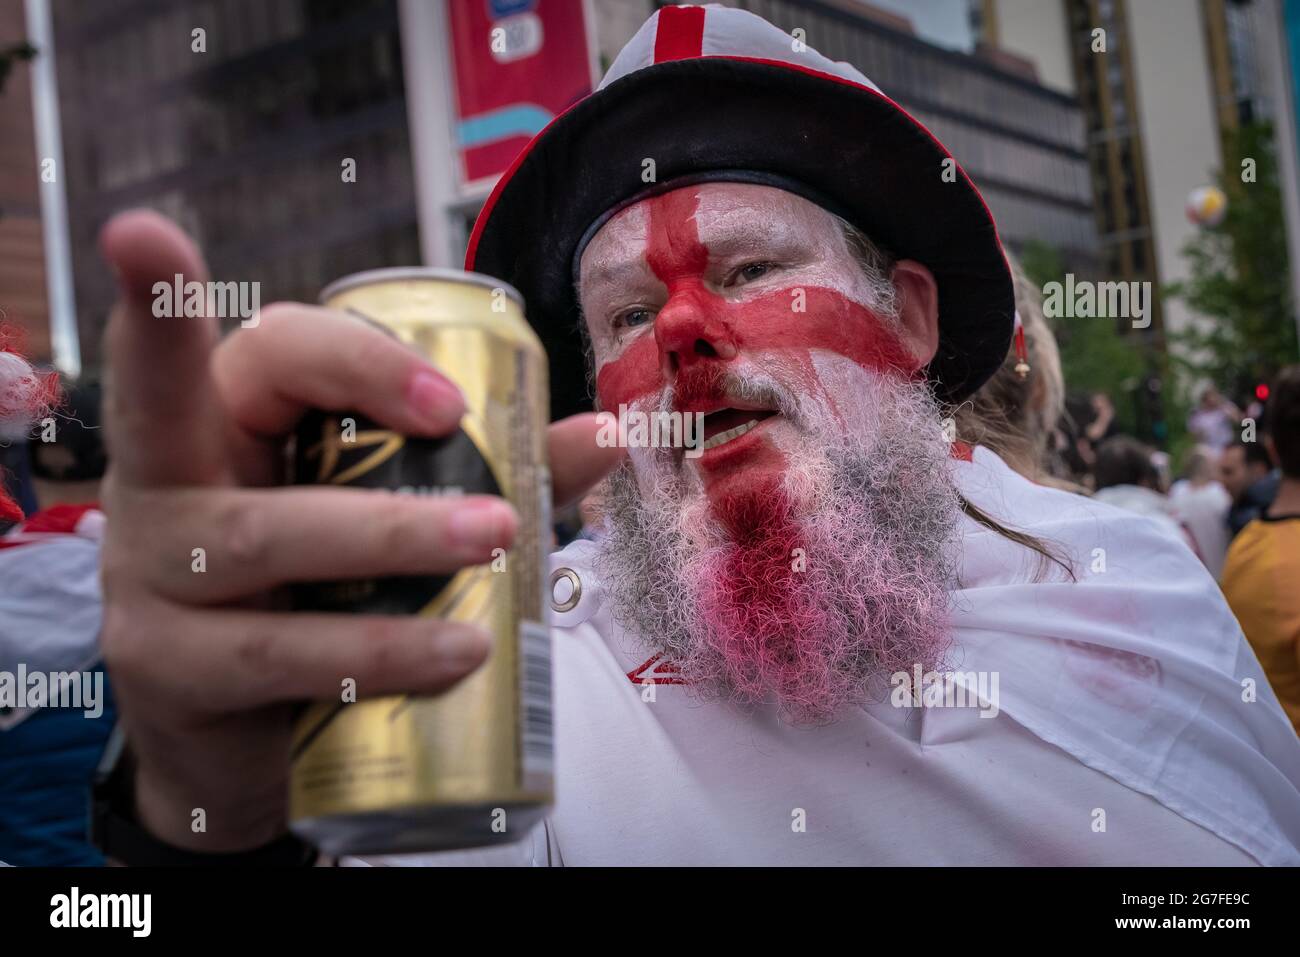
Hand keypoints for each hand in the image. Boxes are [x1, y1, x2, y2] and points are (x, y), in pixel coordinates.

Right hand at [98, 210, 622, 852]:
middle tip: (457, 417)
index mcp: (220, 423)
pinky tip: (455, 655)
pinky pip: (274, 652)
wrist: (241, 745)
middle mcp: (160, 483)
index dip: (350, 353)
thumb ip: (489, 474)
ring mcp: (148, 576)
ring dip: (388, 532)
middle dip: (345, 385)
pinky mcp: (167, 668)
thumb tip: (601, 435)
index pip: (267, 348)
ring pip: (260, 536)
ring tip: (494, 540)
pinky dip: (373, 651)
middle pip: (203, 400)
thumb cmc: (318, 600)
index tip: (449, 397)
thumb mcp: (386, 524)